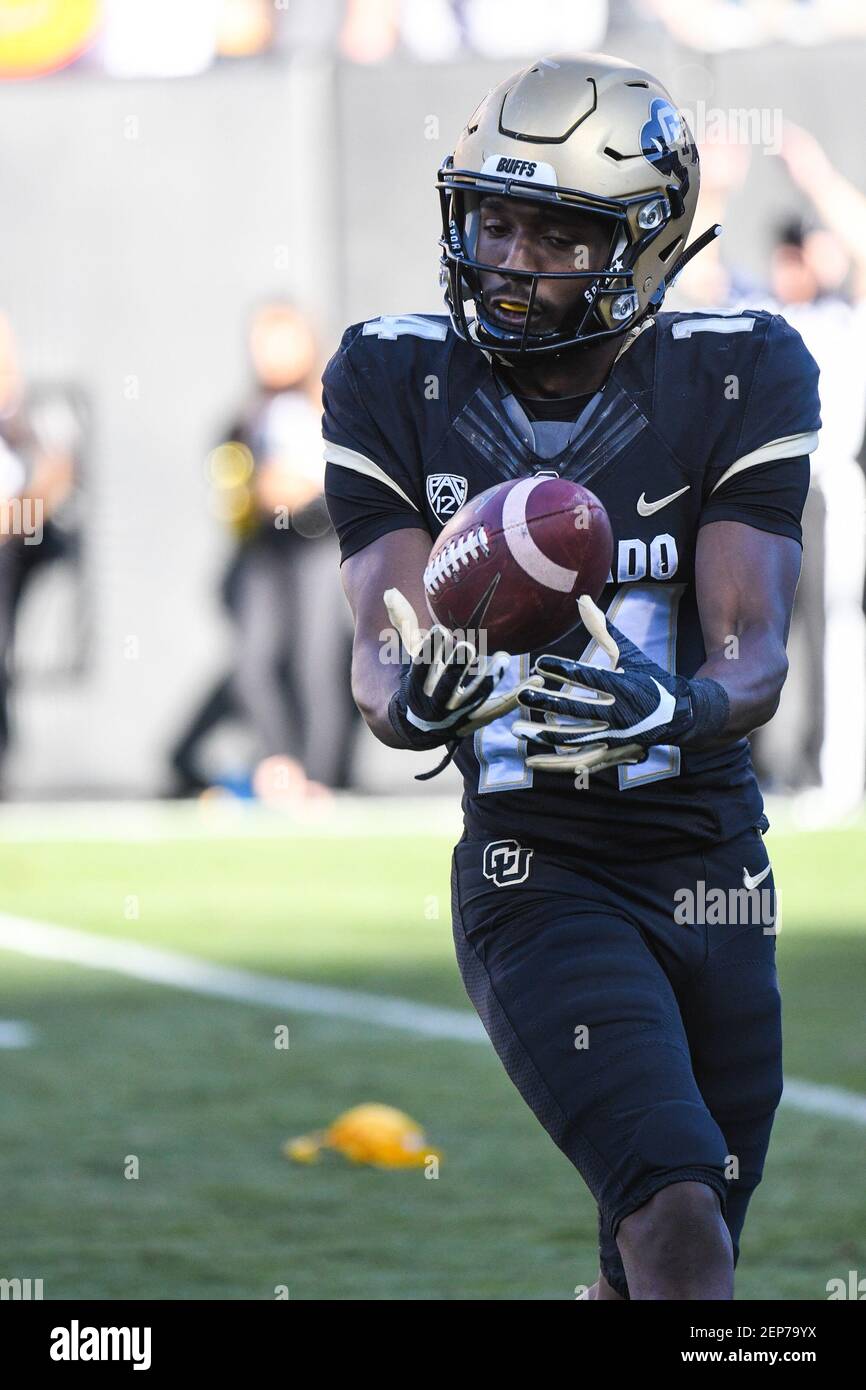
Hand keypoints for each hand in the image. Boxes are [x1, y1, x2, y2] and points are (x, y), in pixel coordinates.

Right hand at [383, 588, 537, 749]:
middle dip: (456, 668)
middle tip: (467, 646)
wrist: (422, 726)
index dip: (429, 651)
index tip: (440, 630)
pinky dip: (518, 694)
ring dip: (488, 680)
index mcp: (416, 687)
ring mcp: (459, 715)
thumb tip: (389, 591)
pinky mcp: (479, 719)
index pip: (420, 668)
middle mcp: (436, 705)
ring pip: (474, 699)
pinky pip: (500, 708)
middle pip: (445, 687)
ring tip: (502, 658)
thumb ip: (403, 623)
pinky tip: (536, 677)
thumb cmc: (419, 680)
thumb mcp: (409, 654)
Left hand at [512, 594, 728, 771]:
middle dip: (546, 704)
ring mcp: (615, 737)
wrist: (680, 715)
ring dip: (544, 735)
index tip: (539, 664)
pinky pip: (580, 758)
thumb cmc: (651, 678)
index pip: (588, 678)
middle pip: (577, 710)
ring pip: (575, 740)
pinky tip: (534, 754)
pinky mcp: (612, 752)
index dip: (562, 671)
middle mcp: (620, 714)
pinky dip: (556, 758)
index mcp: (625, 687)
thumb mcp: (630, 653)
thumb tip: (582, 599)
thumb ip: (603, 629)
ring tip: (517, 730)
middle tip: (521, 696)